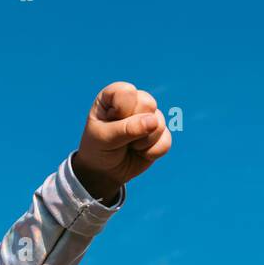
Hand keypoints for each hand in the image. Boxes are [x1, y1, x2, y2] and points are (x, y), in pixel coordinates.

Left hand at [72, 82, 170, 201]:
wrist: (104, 172)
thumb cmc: (98, 149)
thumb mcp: (104, 138)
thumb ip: (126, 129)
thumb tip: (154, 121)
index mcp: (114, 96)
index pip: (127, 92)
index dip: (122, 110)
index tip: (109, 122)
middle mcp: (134, 102)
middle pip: (148, 104)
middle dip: (134, 126)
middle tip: (120, 136)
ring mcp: (149, 117)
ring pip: (159, 124)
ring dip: (142, 142)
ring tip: (128, 146)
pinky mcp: (160, 133)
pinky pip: (165, 141)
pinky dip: (151, 152)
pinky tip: (140, 153)